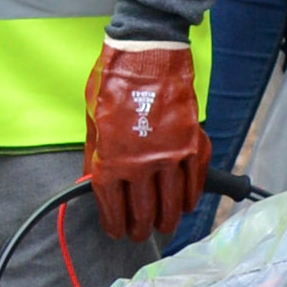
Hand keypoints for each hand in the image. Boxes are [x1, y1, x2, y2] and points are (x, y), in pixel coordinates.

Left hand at [82, 42, 208, 244]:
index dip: (114, 224)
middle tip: (140, 234)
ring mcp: (170, 156)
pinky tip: (187, 205)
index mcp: (111, 159)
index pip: (112, 207)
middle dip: (141, 229)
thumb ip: (94, 153)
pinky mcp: (193, 144)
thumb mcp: (91, 119)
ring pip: (172, 204)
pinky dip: (192, 197)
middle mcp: (141, 164)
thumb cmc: (113, 81)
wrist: (147, 52)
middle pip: (144, 212)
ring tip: (165, 226)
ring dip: (168, 220)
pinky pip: (195, 181)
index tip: (116, 231)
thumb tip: (93, 181)